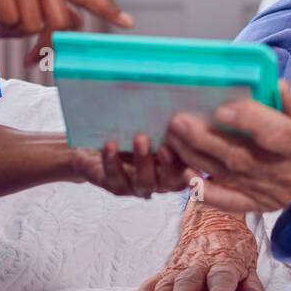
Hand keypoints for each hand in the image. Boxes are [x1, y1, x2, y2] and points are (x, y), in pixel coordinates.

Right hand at [0, 0, 131, 65]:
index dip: (107, 10)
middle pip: (60, 20)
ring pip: (33, 24)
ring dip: (19, 34)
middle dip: (47, 42)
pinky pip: (10, 20)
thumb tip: (73, 24)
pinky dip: (3, 29)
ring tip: (5, 27)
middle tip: (33, 56)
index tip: (128, 24)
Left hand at [68, 133, 191, 197]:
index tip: (190, 142)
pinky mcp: (115, 186)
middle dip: (170, 163)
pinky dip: (113, 161)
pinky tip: (111, 145)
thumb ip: (166, 123)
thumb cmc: (131, 132)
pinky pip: (115, 178)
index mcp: (174, 168)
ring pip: (145, 182)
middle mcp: (159, 181)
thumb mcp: (152, 126)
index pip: (189, 168)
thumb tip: (180, 103)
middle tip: (166, 145)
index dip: (191, 160)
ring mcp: (137, 186)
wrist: (98, 145)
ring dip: (143, 161)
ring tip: (140, 139)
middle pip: (171, 180)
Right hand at [133, 202, 262, 290]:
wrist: (213, 217)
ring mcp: (180, 266)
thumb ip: (251, 283)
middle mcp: (199, 264)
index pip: (222, 276)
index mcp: (223, 262)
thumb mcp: (248, 260)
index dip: (219, 290)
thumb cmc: (233, 246)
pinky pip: (151, 282)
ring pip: (167, 282)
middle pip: (189, 280)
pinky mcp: (167, 269)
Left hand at [164, 80, 290, 216]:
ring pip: (227, 173)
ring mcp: (268, 189)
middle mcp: (283, 170)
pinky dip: (206, 192)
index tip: (221, 107)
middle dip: (205, 138)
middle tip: (178, 120)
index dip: (247, 121)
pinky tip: (186, 176)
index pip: (273, 133)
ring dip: (195, 155)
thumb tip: (276, 87)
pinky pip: (229, 201)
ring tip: (172, 137)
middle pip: (238, 155)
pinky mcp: (258, 202)